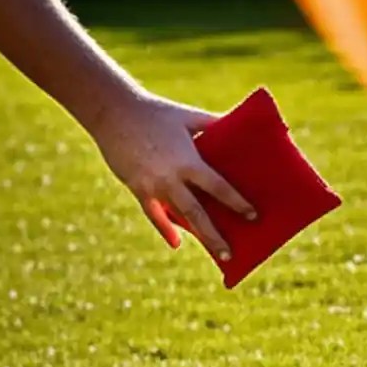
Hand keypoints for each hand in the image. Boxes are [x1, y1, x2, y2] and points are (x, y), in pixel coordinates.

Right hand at [87, 90, 255, 259]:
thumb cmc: (156, 112)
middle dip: (215, 235)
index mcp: (188, 160)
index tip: (252, 217)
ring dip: (197, 235)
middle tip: (230, 255)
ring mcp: (153, 186)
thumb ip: (213, 124)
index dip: (236, 202)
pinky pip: (154, 215)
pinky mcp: (137, 188)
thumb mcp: (188, 116)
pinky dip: (165, 229)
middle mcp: (171, 178)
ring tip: (216, 251)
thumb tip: (238, 127)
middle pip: (197, 214)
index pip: (218, 187)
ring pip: (179, 218)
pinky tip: (177, 243)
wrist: (114, 112)